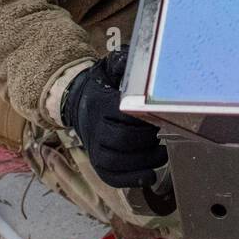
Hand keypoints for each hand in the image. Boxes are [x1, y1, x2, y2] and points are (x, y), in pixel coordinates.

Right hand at [61, 47, 166, 187]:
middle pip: (121, 140)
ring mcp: (94, 147)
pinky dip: (131, 180)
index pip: (122, 113)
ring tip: (161, 153)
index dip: (142, 118)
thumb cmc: (104, 85)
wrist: (78, 102)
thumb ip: (123, 63)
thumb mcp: (110, 68)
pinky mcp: (97, 162)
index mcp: (101, 104)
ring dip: (143, 161)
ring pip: (116, 161)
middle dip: (146, 140)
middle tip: (161, 134)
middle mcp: (94, 128)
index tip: (157, 115)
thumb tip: (138, 59)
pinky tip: (150, 176)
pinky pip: (111, 177)